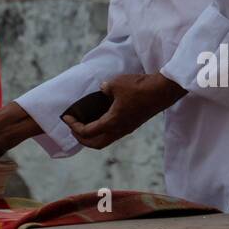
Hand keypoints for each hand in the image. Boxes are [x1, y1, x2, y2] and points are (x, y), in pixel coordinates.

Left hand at [63, 73, 184, 148]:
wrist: (162, 92)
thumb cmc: (139, 88)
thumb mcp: (116, 83)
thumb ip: (105, 88)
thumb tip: (102, 89)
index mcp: (112, 122)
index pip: (88, 132)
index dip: (74, 126)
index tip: (66, 117)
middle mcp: (119, 130)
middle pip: (95, 144)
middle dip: (81, 138)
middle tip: (72, 127)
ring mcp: (126, 129)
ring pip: (105, 140)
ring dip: (92, 137)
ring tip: (83, 125)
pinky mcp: (132, 125)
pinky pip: (113, 134)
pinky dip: (102, 131)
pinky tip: (100, 118)